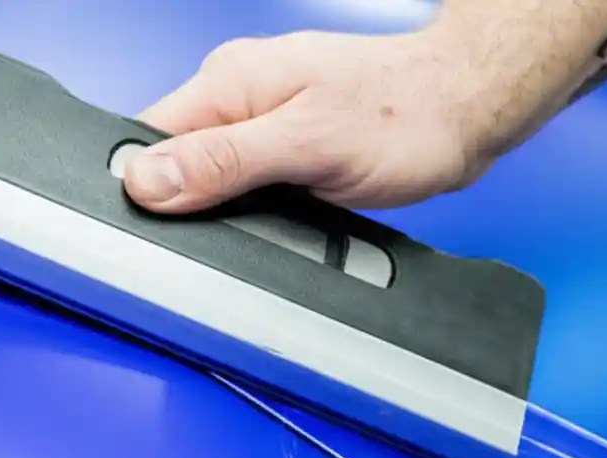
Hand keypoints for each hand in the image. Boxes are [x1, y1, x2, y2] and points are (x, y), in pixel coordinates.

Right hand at [123, 30, 500, 211]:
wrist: (465, 109)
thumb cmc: (404, 118)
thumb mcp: (307, 145)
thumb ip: (223, 160)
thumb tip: (146, 179)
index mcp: (228, 82)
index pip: (146, 137)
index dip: (142, 187)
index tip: (160, 226)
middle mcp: (235, 92)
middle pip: (170, 159)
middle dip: (183, 203)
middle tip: (231, 225)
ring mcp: (257, 115)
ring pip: (203, 172)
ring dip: (219, 206)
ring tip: (265, 215)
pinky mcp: (278, 139)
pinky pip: (236, 176)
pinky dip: (246, 202)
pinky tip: (276, 210)